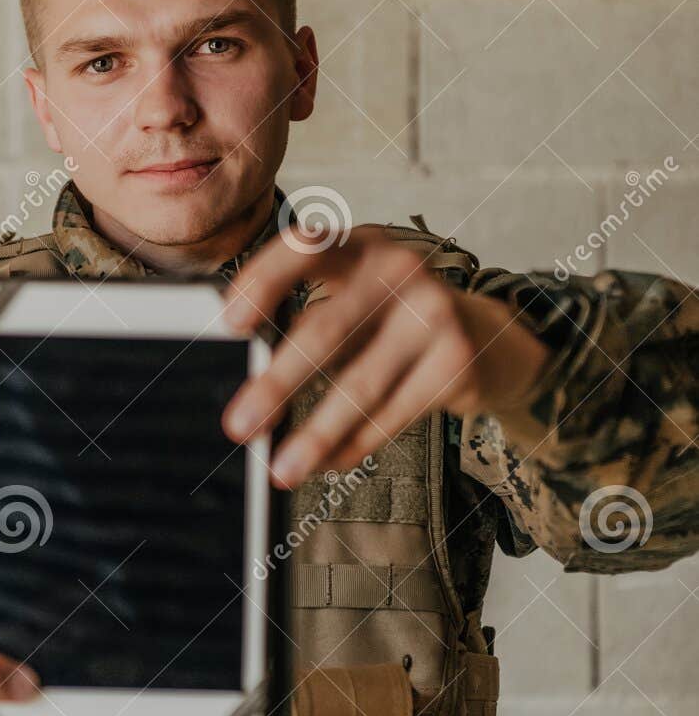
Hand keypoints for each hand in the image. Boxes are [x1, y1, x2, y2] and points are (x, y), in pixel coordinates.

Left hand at [219, 225, 550, 486]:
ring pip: (361, 385)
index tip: (230, 322)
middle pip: (327, 330)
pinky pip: (392, 413)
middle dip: (277, 384)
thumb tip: (249, 381)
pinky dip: (355, 443)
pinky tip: (328, 462)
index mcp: (360, 246)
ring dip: (316, 434)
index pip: (306, 249)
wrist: (486, 336)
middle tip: (239, 425)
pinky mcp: (456, 361)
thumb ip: (307, 319)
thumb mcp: (355, 298)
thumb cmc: (394, 318)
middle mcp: (399, 270)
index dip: (265, 280)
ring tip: (282, 469)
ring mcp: (433, 314)